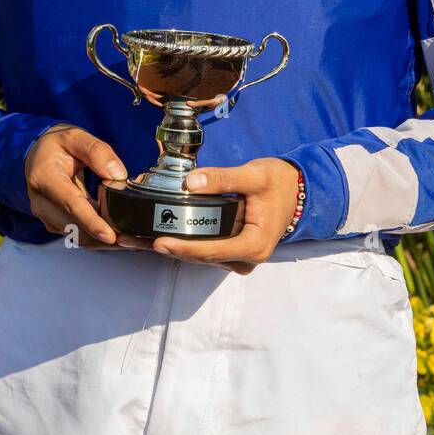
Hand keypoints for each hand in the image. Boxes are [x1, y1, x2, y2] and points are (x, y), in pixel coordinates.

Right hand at [25, 123, 131, 243]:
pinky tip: (120, 235)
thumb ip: (97, 152)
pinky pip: (79, 235)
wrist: (35, 157)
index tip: (110, 235)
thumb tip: (118, 174)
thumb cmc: (55, 146)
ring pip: (79, 237)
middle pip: (76, 227)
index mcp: (45, 177)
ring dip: (105, 242)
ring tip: (133, 240)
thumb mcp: (75, 137)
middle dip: (106, 237)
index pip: (70, 204)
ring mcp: (47, 216)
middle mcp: (42, 202)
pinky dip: (99, 238)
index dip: (91, 222)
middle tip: (136, 239)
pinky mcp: (55, 224)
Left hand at [148, 157, 301, 274]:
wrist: (298, 189)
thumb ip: (223, 179)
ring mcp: (238, 257)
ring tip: (139, 237)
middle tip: (134, 240)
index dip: (183, 248)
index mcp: (253, 245)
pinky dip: (184, 241)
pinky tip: (161, 232)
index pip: (211, 251)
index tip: (158, 242)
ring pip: (200, 256)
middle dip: (169, 248)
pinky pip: (205, 249)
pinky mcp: (232, 250)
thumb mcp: (254, 175)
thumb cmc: (279, 183)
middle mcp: (245, 258)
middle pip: (201, 257)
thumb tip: (190, 183)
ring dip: (173, 246)